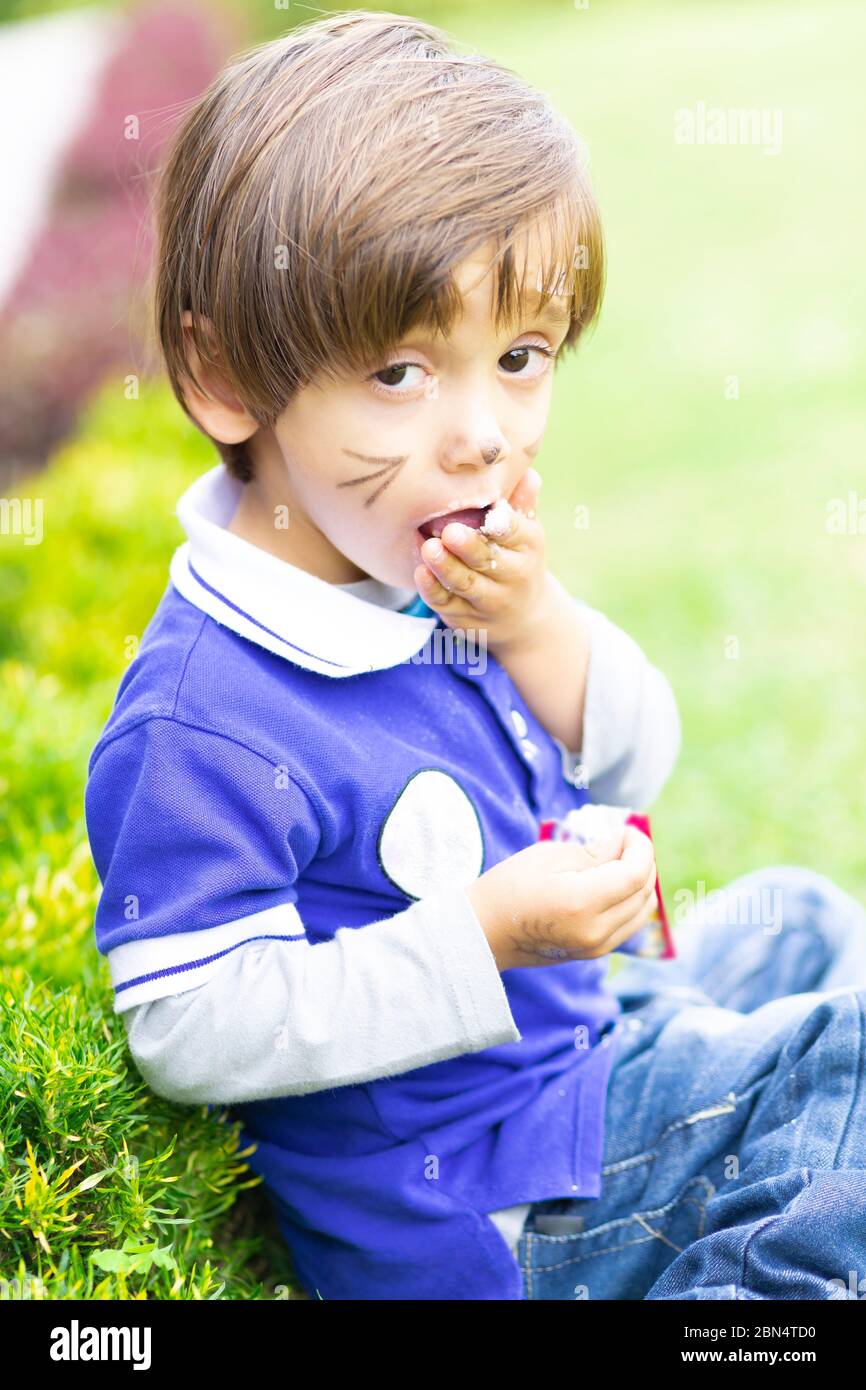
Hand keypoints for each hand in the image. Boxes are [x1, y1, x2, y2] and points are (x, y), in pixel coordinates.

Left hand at [414, 468, 550, 651]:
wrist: (524, 617)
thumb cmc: (517, 558)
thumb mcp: (526, 532)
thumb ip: (522, 502)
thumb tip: (527, 471)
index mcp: (527, 546)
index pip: (515, 532)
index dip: (503, 525)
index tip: (491, 513)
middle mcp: (513, 575)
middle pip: (488, 560)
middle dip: (469, 547)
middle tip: (449, 532)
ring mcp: (489, 600)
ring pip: (466, 584)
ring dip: (446, 568)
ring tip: (429, 549)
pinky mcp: (465, 617)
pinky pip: (446, 603)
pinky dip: (432, 589)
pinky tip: (420, 573)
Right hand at [464, 823, 657, 971]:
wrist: (486, 932)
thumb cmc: (509, 887)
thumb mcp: (548, 856)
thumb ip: (593, 852)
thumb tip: (623, 845)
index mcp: (582, 903)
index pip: (636, 873)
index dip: (640, 846)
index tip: (625, 830)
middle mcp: (596, 931)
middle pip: (644, 891)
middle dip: (642, 859)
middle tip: (620, 840)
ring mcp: (598, 947)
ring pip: (643, 909)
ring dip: (640, 880)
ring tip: (617, 860)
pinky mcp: (595, 952)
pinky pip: (630, 922)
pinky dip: (631, 899)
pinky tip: (612, 883)